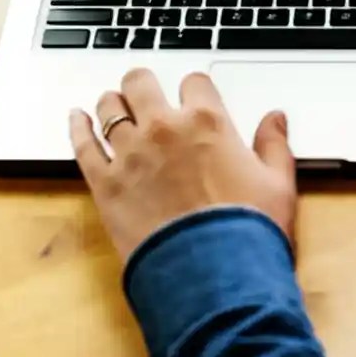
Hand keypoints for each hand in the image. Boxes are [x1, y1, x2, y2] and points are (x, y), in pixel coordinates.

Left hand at [68, 68, 297, 263]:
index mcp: (207, 122)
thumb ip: (274, 144)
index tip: (194, 98)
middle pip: (141, 83)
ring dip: (113, 103)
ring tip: (115, 105)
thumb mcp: (278, 183)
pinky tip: (77, 118)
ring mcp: (130, 154)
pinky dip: (78, 127)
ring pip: (110, 108)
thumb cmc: (248, 230)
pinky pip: (83, 145)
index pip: (194, 82)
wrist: (213, 274)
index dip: (194, 88)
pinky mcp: (105, 184)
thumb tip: (275, 118)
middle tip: (144, 91)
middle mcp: (164, 129)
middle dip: (143, 84)